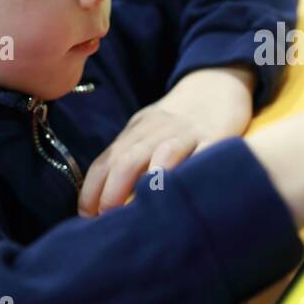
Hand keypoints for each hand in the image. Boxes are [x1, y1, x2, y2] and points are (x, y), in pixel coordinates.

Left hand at [78, 65, 255, 215]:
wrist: (218, 85)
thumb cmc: (179, 122)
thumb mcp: (149, 132)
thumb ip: (131, 159)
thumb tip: (105, 202)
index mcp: (136, 130)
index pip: (106, 160)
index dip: (92, 189)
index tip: (85, 215)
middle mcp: (157, 131)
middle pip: (128, 159)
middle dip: (113, 190)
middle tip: (107, 218)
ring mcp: (187, 134)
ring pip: (163, 155)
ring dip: (148, 183)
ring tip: (141, 211)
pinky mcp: (216, 138)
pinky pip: (203, 155)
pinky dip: (191, 173)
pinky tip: (181, 192)